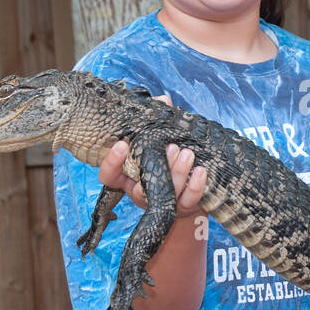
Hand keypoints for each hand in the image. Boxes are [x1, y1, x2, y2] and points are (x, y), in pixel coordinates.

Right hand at [98, 97, 205, 216]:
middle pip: (140, 185)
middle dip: (154, 164)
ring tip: (187, 153)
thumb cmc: (166, 163)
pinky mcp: (182, 208)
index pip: (108, 175)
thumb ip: (156, 124)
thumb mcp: (156, 144)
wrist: (187, 195)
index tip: (122, 144)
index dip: (111, 162)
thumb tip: (163, 100)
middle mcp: (140, 191)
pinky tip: (201, 171)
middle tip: (169, 146)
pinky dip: (195, 185)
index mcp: (127, 177)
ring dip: (177, 171)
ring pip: (165, 192)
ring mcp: (160, 201)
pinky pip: (187, 200)